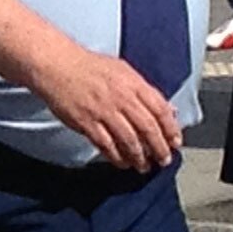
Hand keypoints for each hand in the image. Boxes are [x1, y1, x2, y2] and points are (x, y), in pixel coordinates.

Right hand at [36, 45, 182, 171]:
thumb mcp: (123, 70)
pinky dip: (117, 157)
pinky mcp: (86, 123)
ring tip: (144, 166)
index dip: (171, 129)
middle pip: (148, 128)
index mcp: (133, 84)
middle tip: (164, 160)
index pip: (160, 110)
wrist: (57, 65)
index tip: (175, 142)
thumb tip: (167, 109)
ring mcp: (103, 111)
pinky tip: (122, 163)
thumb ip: (145, 90)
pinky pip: (106, 145)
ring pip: (129, 140)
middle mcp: (121, 98)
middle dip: (159, 148)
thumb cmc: (89, 67)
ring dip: (139, 157)